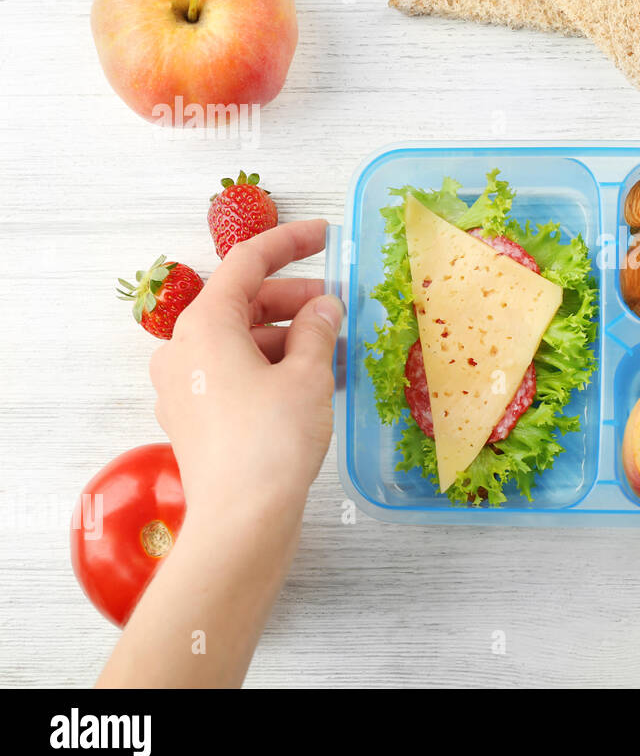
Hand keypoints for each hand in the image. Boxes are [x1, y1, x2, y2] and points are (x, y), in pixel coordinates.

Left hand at [148, 219, 343, 524]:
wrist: (243, 520)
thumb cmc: (272, 441)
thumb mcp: (308, 374)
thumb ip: (318, 329)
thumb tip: (325, 307)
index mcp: (204, 325)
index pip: (246, 263)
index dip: (289, 242)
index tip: (325, 234)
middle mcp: (183, 350)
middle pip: (243, 303)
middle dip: (295, 300)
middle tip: (341, 308)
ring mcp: (185, 387)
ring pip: (242, 341)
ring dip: (289, 338)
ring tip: (336, 352)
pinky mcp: (197, 419)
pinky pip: (237, 374)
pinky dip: (274, 368)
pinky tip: (314, 382)